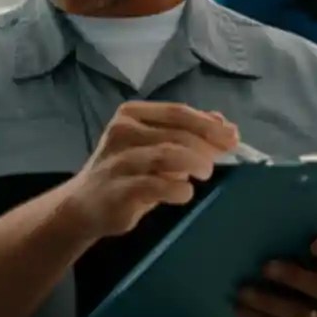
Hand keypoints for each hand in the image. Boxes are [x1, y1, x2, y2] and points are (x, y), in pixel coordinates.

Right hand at [61, 101, 237, 238]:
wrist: (84, 204)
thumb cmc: (126, 170)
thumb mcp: (151, 144)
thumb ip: (183, 131)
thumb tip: (222, 122)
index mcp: (130, 114)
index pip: (177, 112)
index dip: (208, 124)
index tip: (232, 136)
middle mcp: (122, 131)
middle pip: (176, 134)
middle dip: (206, 147)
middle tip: (216, 163)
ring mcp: (119, 160)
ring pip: (168, 155)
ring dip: (194, 163)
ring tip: (204, 173)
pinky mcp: (119, 190)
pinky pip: (157, 186)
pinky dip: (179, 189)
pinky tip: (185, 193)